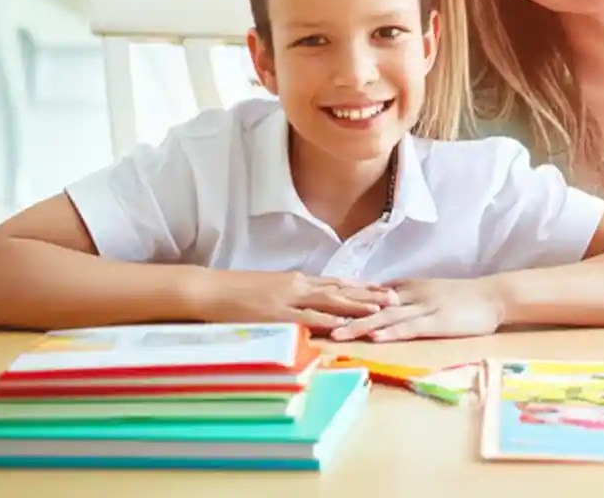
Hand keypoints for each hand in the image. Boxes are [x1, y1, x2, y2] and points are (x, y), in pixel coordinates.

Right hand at [188, 269, 398, 333]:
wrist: (208, 289)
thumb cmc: (234, 293)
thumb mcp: (268, 291)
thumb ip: (290, 298)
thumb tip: (307, 307)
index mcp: (296, 281)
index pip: (336, 282)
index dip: (360, 286)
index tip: (383, 288)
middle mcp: (298, 285)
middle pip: (341, 289)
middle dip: (369, 294)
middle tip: (396, 297)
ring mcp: (288, 298)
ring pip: (331, 300)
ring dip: (357, 305)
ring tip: (381, 308)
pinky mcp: (277, 313)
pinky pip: (306, 316)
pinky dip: (327, 319)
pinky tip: (344, 323)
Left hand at [328, 277, 504, 341]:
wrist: (494, 295)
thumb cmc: (465, 297)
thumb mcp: (430, 292)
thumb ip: (407, 298)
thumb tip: (383, 303)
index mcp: (408, 287)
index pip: (370, 292)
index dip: (344, 299)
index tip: (319, 305)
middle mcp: (411, 294)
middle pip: (372, 304)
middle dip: (344, 314)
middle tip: (318, 322)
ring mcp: (424, 307)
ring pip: (386, 316)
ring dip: (360, 325)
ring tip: (337, 334)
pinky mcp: (438, 322)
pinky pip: (411, 327)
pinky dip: (392, 332)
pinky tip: (375, 337)